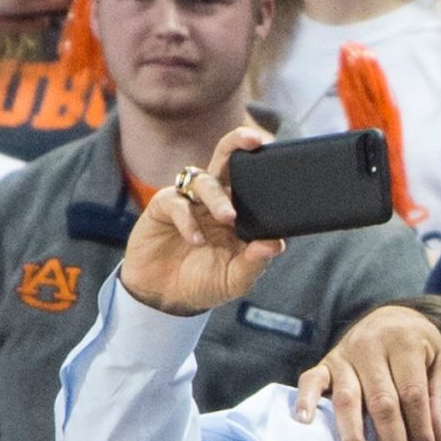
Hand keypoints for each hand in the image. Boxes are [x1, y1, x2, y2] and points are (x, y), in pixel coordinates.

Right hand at [118, 127, 284, 316]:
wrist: (164, 298)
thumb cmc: (204, 282)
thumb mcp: (235, 279)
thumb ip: (255, 262)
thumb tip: (276, 244)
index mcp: (239, 209)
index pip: (253, 177)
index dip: (264, 162)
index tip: (278, 152)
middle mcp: (215, 198)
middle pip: (226, 158)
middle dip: (239, 142)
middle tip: (255, 142)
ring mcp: (189, 200)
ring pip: (203, 179)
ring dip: (217, 196)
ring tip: (228, 218)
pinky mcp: (162, 207)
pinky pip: (175, 201)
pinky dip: (187, 219)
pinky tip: (196, 239)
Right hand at [291, 303, 440, 440]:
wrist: (389, 317)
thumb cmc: (418, 346)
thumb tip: (439, 437)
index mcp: (405, 343)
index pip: (413, 394)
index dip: (420, 428)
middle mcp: (372, 347)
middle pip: (382, 402)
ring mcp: (345, 354)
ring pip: (347, 399)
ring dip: (353, 436)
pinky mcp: (325, 362)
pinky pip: (310, 380)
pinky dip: (306, 400)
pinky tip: (305, 423)